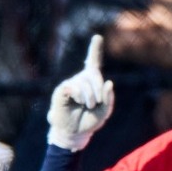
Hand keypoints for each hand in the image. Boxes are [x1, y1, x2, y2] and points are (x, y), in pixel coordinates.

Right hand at [46, 35, 113, 151]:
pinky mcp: (62, 89)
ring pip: (85, 84)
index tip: (97, 37)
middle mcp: (81, 79)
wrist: (74, 133)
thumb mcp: (104, 111)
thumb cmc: (89, 120)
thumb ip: (109, 98)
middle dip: (99, 91)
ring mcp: (71, 83)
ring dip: (90, 98)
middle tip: (96, 103)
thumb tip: (109, 82)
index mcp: (92, 81)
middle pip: (95, 75)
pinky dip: (80, 96)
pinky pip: (74, 87)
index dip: (95, 49)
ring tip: (86, 106)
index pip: (93, 62)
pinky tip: (77, 102)